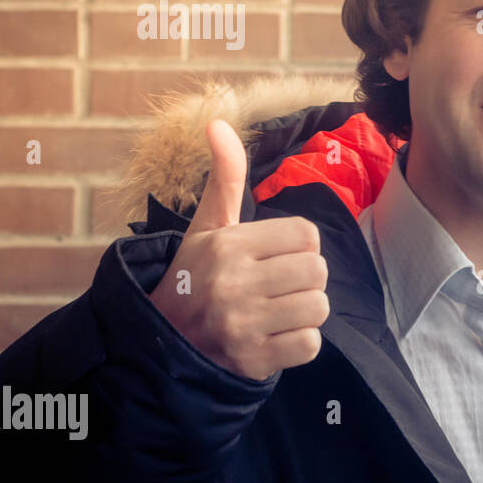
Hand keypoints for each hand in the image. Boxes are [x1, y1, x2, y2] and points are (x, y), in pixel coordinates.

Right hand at [147, 119, 329, 381]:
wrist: (163, 344)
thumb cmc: (195, 277)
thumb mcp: (206, 226)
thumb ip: (224, 177)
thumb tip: (217, 122)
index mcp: (227, 245)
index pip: (307, 235)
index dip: (299, 246)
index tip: (276, 256)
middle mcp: (233, 283)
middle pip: (317, 271)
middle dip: (305, 279)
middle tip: (278, 286)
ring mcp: (242, 324)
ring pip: (318, 308)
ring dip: (305, 311)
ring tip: (276, 311)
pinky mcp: (252, 361)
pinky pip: (310, 344)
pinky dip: (299, 343)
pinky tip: (274, 337)